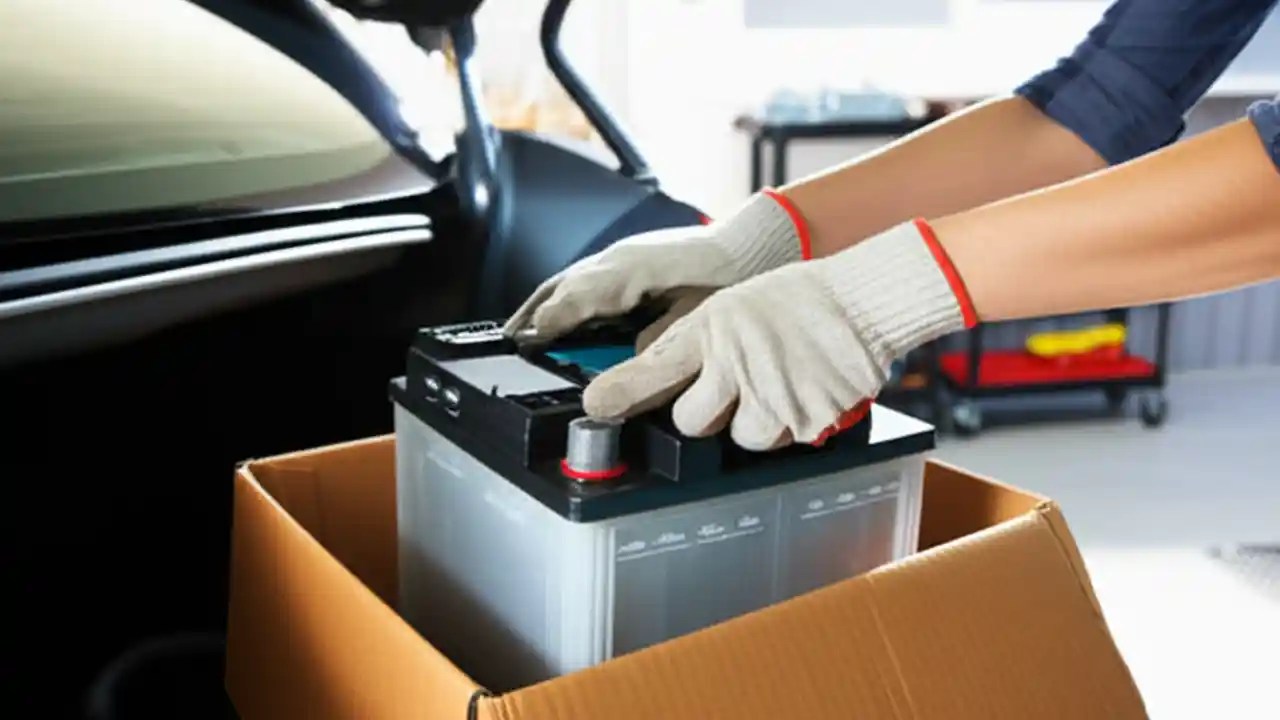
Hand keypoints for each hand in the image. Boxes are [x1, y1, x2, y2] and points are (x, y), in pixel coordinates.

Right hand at [502, 190, 808, 341]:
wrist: (757, 244)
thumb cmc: (732, 276)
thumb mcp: (698, 312)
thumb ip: (661, 335)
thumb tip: (633, 357)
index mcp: (630, 268)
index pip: (576, 297)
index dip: (550, 321)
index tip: (526, 341)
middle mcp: (618, 260)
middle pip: (563, 287)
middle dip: (534, 314)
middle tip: (508, 342)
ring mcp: (623, 258)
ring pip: (571, 282)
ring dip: (546, 305)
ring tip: (523, 330)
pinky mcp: (631, 262)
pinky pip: (587, 280)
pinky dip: (568, 299)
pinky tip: (565, 316)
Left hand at [581, 219, 976, 448]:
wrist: (864, 300)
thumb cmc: (797, 302)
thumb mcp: (733, 308)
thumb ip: (696, 345)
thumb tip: (655, 378)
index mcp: (714, 330)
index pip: (654, 367)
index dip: (620, 393)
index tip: (597, 408)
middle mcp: (737, 363)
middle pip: (690, 422)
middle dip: (702, 414)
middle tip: (725, 392)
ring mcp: (772, 395)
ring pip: (739, 439)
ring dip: (749, 423)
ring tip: (772, 387)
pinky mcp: (806, 420)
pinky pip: (780, 442)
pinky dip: (786, 427)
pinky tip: (798, 395)